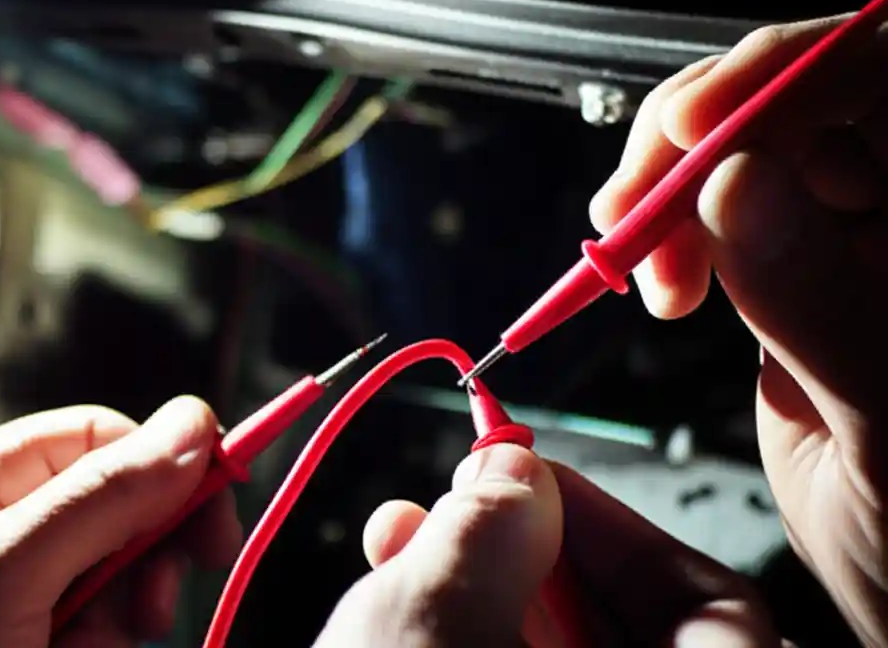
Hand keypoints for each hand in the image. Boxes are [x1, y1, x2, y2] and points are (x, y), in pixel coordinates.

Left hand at [0, 398, 241, 647]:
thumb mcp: (1, 574)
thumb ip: (99, 498)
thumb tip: (190, 427)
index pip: (103, 438)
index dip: (168, 461)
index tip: (220, 501)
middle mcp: (7, 533)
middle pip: (126, 513)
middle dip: (146, 562)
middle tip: (147, 608)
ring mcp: (23, 600)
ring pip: (125, 589)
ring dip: (118, 627)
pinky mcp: (40, 647)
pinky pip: (106, 638)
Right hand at [315, 444, 776, 646]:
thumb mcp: (434, 619)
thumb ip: (494, 527)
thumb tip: (514, 470)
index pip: (710, 609)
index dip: (617, 524)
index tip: (534, 478)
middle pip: (623, 627)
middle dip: (525, 546)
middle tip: (459, 500)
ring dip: (476, 584)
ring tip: (396, 538)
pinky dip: (457, 632)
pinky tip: (392, 588)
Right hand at [589, 15, 887, 642]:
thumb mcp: (884, 422)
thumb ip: (816, 297)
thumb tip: (731, 184)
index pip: (876, 76)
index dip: (783, 78)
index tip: (692, 129)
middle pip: (792, 100)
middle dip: (694, 141)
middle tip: (630, 212)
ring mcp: (846, 236)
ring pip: (739, 150)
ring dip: (664, 192)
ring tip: (635, 267)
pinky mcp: (790, 271)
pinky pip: (716, 214)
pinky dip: (662, 233)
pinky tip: (655, 282)